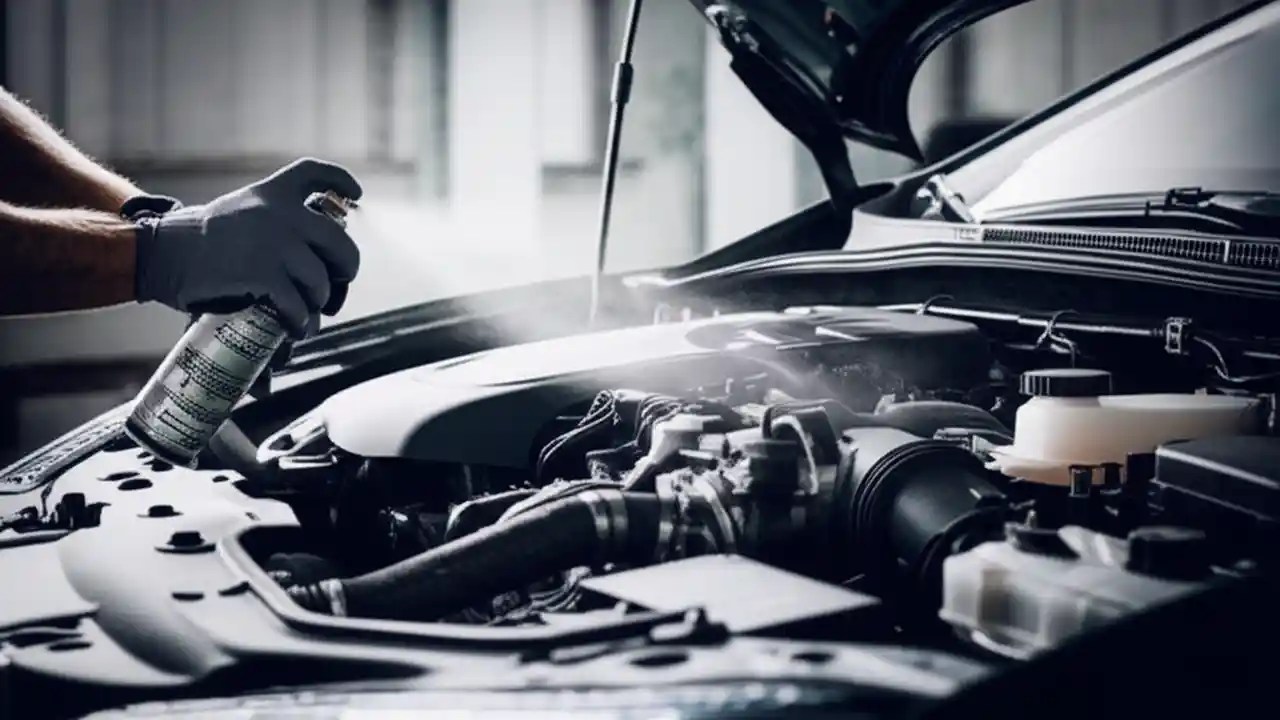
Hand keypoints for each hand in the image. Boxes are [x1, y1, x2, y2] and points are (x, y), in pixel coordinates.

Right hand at [134, 158, 361, 337]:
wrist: (162, 252)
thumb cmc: (196, 239)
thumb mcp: (238, 211)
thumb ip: (271, 221)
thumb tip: (306, 253)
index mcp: (273, 192)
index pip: (314, 173)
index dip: (341, 180)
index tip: (355, 196)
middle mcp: (281, 213)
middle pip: (339, 243)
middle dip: (346, 270)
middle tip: (336, 286)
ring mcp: (275, 243)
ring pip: (321, 281)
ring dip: (319, 304)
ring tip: (308, 316)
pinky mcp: (264, 274)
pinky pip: (298, 305)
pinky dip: (301, 322)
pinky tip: (297, 328)